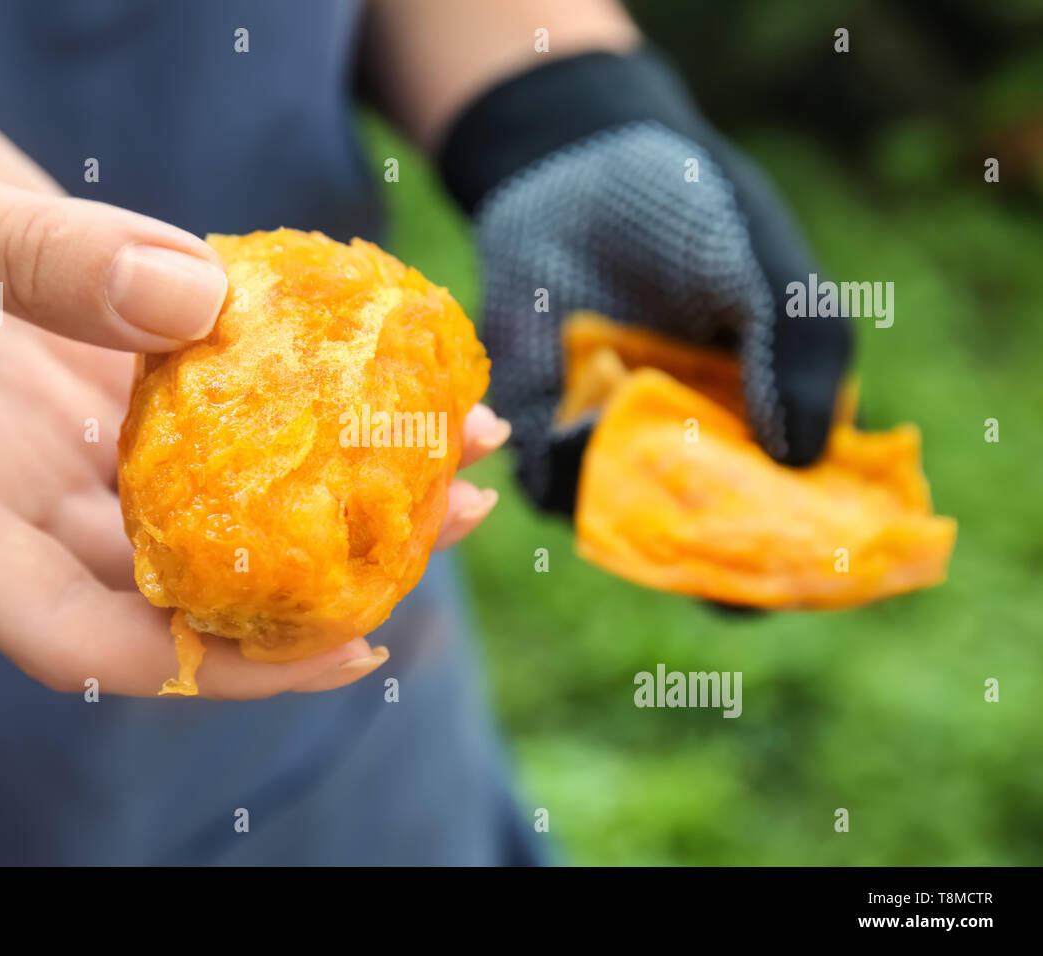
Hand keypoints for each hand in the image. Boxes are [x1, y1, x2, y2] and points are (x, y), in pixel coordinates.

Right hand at [0, 37, 506, 698]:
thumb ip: (35, 257)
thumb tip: (204, 302)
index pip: (76, 637)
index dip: (211, 662)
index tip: (345, 645)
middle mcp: (2, 491)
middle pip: (173, 577)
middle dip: (314, 569)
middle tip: (446, 519)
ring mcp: (47, 434)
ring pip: (203, 494)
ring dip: (324, 480)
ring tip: (450, 440)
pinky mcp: (86, 367)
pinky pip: (200, 402)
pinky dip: (286, 396)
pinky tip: (369, 365)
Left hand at [439, 48, 852, 512]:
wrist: (571, 172)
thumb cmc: (691, 215)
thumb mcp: (764, 267)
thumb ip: (799, 348)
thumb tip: (801, 458)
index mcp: (774, 426)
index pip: (806, 522)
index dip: (811, 551)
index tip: (812, 554)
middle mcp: (698, 459)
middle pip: (715, 550)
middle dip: (717, 554)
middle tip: (718, 525)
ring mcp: (620, 456)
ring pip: (631, 529)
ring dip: (636, 507)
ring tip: (647, 435)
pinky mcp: (546, 440)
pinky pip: (554, 487)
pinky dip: (569, 467)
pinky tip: (583, 408)